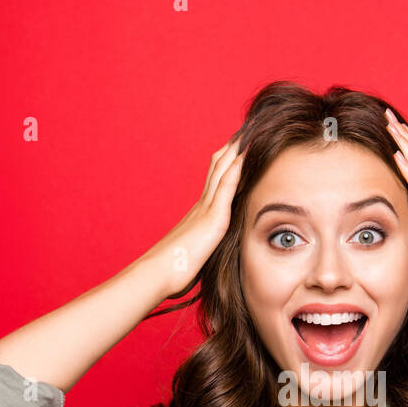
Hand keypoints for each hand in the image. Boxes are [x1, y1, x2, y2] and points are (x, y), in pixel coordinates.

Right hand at [141, 137, 245, 298]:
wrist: (158, 274)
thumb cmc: (172, 272)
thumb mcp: (195, 257)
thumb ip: (203, 251)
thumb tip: (206, 257)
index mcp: (198, 215)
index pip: (215, 182)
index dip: (226, 165)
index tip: (238, 150)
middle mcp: (201, 206)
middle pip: (217, 168)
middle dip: (232, 150)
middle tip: (246, 131)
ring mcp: (206, 209)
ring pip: (222, 170)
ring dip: (236, 151)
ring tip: (249, 133)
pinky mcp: (213, 218)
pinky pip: (226, 186)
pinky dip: (237, 168)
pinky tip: (246, 154)